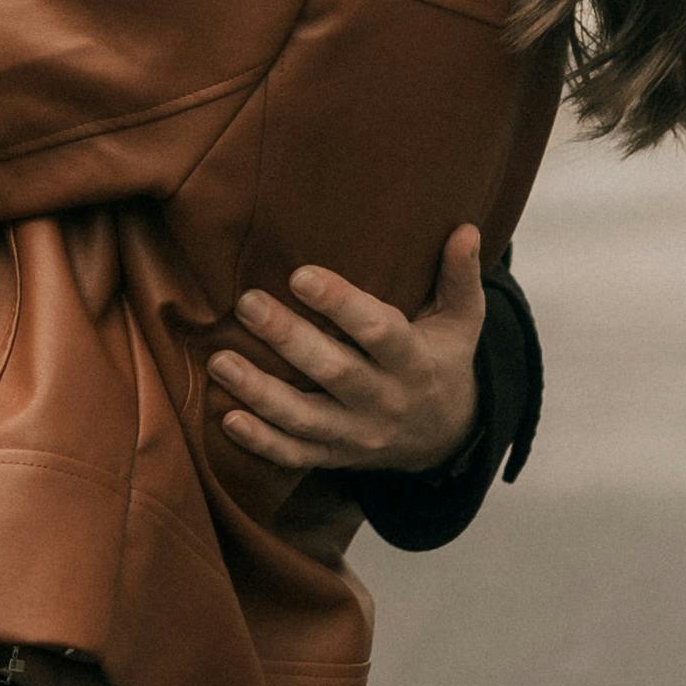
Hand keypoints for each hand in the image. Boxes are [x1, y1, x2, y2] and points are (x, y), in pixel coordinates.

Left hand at [208, 224, 485, 492]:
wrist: (444, 435)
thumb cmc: (442, 359)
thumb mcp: (462, 320)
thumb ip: (461, 277)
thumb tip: (466, 229)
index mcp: (413, 360)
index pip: (378, 331)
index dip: (340, 304)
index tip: (300, 274)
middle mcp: (384, 400)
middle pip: (334, 372)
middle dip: (288, 339)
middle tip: (247, 304)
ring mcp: (357, 434)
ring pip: (305, 418)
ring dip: (260, 392)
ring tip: (219, 360)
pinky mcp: (334, 456)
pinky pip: (295, 455)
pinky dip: (261, 442)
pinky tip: (227, 418)